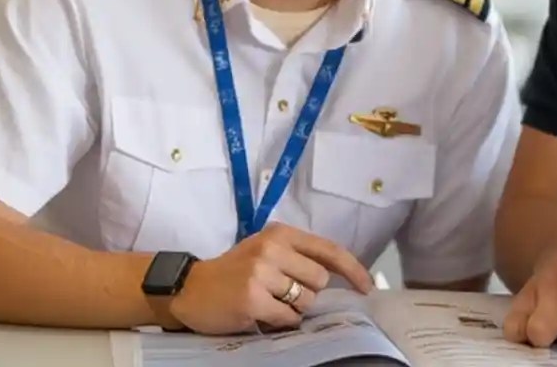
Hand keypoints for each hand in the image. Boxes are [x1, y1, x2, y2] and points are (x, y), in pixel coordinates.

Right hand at [169, 222, 374, 334]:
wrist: (190, 287)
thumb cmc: (233, 270)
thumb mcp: (266, 250)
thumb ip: (298, 256)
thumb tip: (341, 276)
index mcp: (280, 234)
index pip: (329, 250)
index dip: (353, 270)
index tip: (366, 287)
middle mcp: (272, 249)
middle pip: (320, 279)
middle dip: (309, 292)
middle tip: (283, 292)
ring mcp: (261, 274)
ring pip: (306, 301)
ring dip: (294, 308)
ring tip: (269, 301)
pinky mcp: (252, 299)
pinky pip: (288, 318)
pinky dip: (281, 322)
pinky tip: (262, 313)